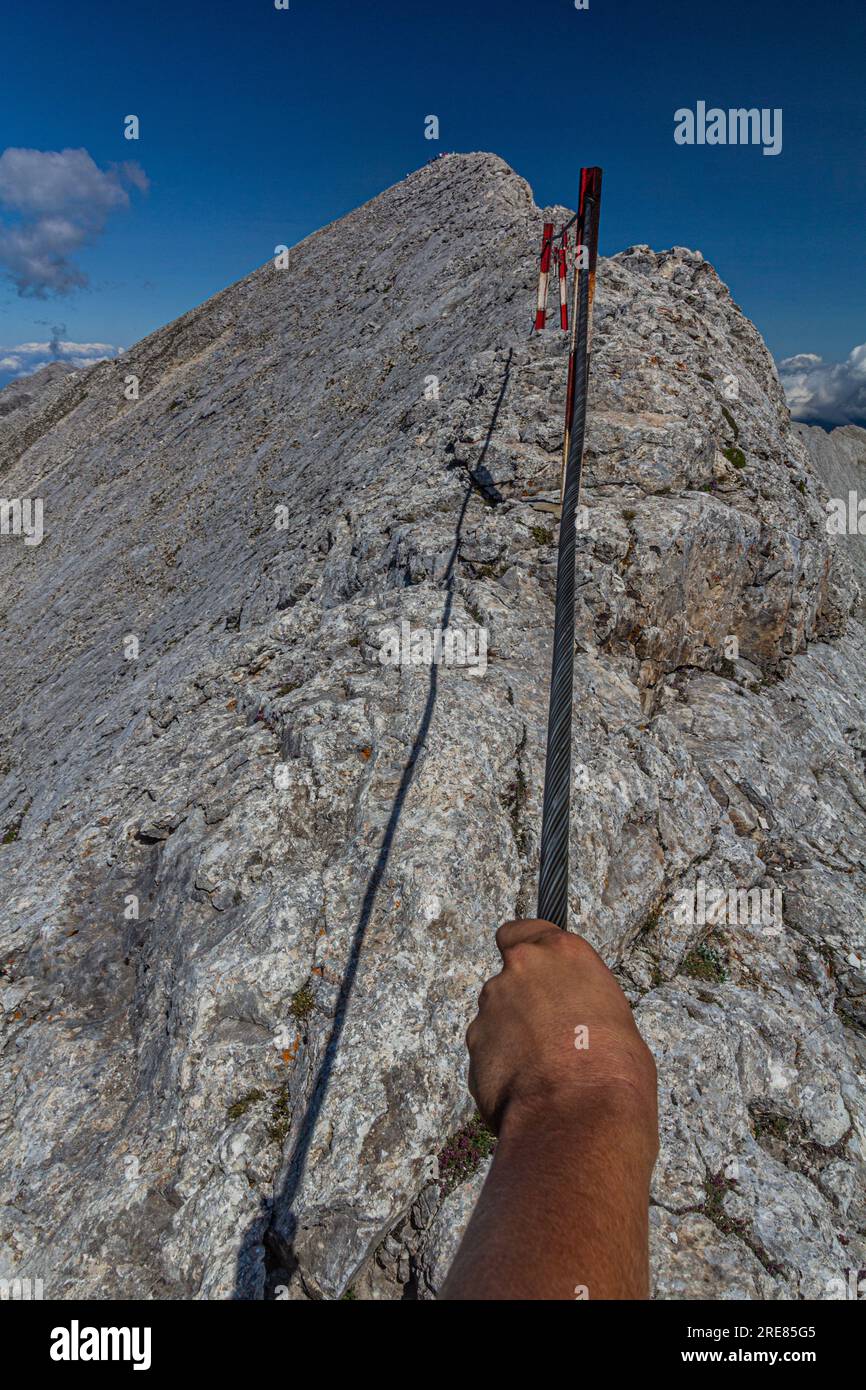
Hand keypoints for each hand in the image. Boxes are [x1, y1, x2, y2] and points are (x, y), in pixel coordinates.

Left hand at [466, 919, 657, 1161]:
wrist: (581, 1115)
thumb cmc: (614, 1069)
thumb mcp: (611, 1015)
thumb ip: (575, 1000)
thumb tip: (566, 1017)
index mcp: (561, 952)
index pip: (521, 930)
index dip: (521, 949)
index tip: (527, 965)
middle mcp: (521, 968)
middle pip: (509, 978)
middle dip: (520, 1004)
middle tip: (547, 1038)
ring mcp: (492, 1003)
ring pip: (495, 1016)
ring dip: (509, 1037)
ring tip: (540, 1072)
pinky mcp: (473, 1041)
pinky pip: (486, 1050)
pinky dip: (499, 1066)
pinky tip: (525, 1089)